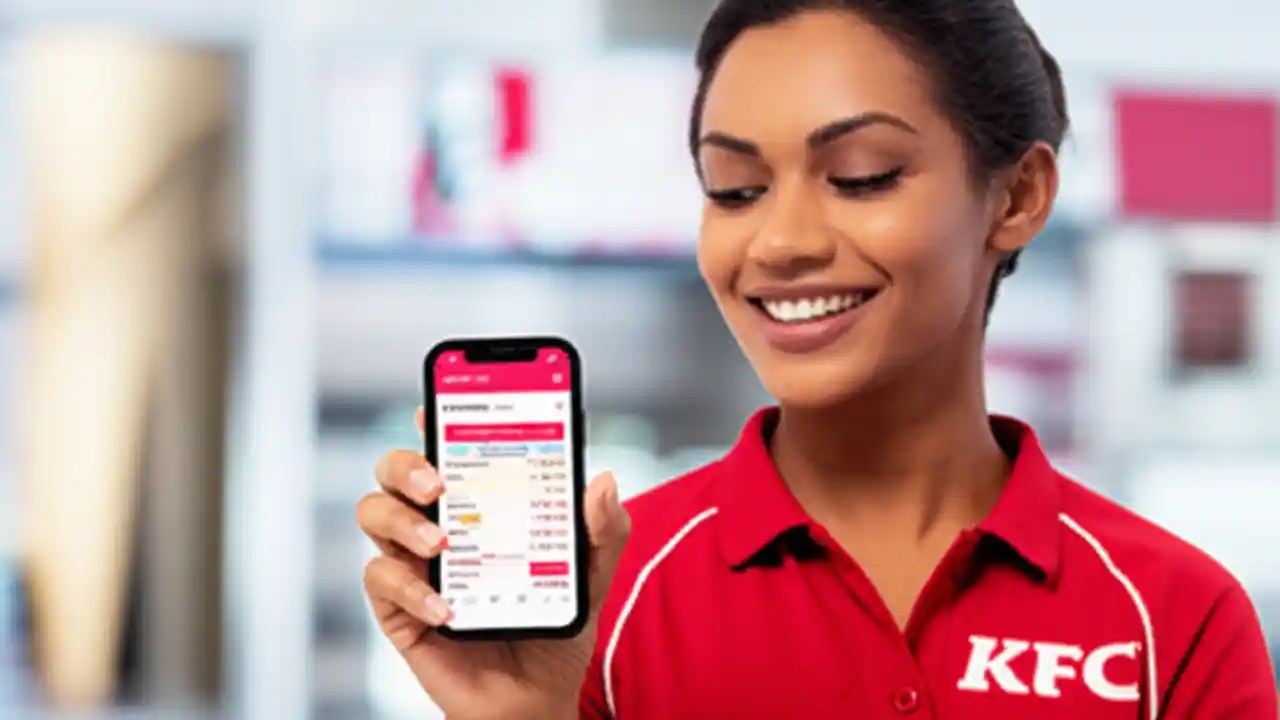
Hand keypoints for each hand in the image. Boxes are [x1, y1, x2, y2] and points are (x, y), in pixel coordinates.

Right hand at [358, 408, 629, 719]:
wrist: (537, 696)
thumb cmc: (553, 622)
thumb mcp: (592, 571)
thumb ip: (604, 527)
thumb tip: (603, 480)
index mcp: (477, 501)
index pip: (447, 446)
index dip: (436, 417)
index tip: (437, 403)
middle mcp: (437, 522)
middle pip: (394, 470)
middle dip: (407, 462)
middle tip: (439, 480)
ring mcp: (412, 563)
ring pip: (373, 513)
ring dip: (401, 519)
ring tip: (441, 540)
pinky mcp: (399, 609)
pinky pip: (380, 581)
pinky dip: (409, 587)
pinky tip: (445, 605)